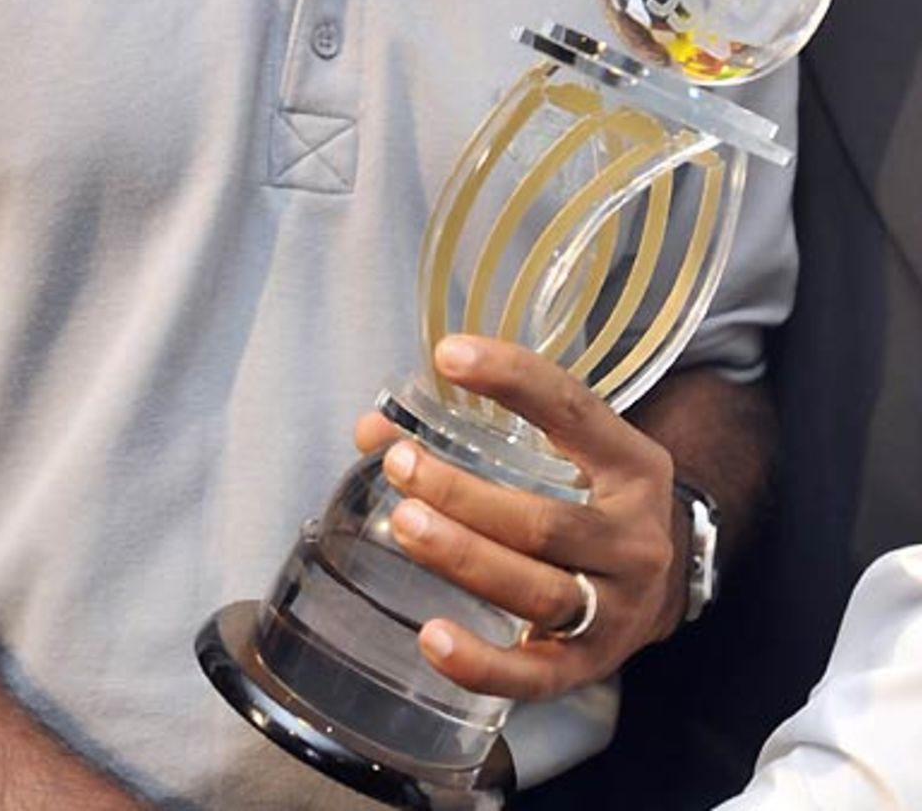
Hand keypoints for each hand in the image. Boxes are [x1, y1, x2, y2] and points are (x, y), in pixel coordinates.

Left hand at [353, 335, 683, 702]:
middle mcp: (634, 539)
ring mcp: (618, 609)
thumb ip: (479, 432)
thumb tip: (371, 430)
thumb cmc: (593, 499)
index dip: (513, 379)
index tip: (449, 356)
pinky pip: (536, 676)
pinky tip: (432, 637)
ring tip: (405, 524)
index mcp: (632, 465)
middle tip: (400, 463)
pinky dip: (483, 663)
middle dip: (464, 494)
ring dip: (464, 557)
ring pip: (537, 590)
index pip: (574, 410)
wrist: (662, 584)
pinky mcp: (592, 666)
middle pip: (544, 522)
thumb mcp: (566, 451)